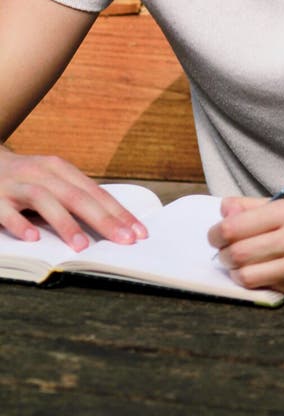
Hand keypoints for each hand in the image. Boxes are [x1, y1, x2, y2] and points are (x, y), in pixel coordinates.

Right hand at [0, 147, 146, 250]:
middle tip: (124, 241)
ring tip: (82, 246)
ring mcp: (16, 184)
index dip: (118, 212)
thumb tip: (111, 223)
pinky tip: (32, 239)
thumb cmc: (24, 179)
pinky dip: (19, 223)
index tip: (138, 232)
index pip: (95, 192)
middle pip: (77, 196)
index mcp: (60, 169)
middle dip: (103, 219)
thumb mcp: (51, 181)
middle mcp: (41, 173)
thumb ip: (74, 197)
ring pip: (44, 200)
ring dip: (65, 223)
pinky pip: (7, 211)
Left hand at [208, 196, 283, 296]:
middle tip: (222, 251)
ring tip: (237, 264)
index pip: (236, 226)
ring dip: (235, 271)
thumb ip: (256, 207)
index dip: (217, 233)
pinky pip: (268, 287)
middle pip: (238, 252)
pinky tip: (259, 272)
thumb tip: (224, 209)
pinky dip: (256, 281)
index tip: (215, 234)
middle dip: (222, 254)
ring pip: (248, 275)